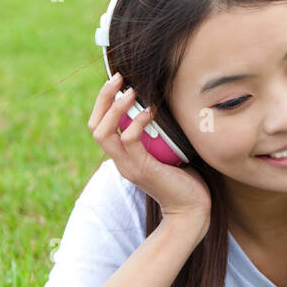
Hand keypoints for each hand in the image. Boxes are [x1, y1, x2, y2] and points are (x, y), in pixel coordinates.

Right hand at [88, 74, 210, 236]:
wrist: (192, 208)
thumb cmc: (183, 176)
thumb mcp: (165, 148)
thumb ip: (157, 130)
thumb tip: (162, 101)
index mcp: (122, 154)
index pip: (98, 125)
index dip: (103, 101)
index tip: (117, 80)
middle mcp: (120, 160)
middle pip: (94, 126)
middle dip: (103, 98)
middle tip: (118, 78)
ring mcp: (129, 166)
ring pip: (104, 133)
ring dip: (116, 108)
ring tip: (131, 91)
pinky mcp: (142, 169)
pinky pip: (130, 141)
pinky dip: (137, 122)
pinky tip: (152, 111)